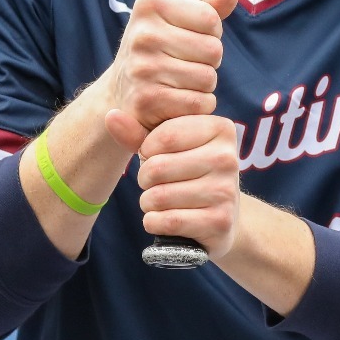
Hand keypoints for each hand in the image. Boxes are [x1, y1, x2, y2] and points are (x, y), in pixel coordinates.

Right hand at [98, 0, 240, 145]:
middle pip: (213, 49)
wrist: (119, 92)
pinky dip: (199, 105)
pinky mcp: (147, 100)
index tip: (194, 37)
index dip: (212, 32)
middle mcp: (143, 34)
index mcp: (150, 5)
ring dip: (204, 85)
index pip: (210, 18)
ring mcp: (143, 68)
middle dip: (210, 61)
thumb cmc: (157, 50)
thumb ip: (209, 6)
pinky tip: (180, 100)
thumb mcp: (176, 21)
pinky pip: (199, 102)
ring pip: (208, 78)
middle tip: (188, 63)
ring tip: (182, 81)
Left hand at [105, 112, 241, 258]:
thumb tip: (111, 116)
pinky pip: (167, 221)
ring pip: (159, 197)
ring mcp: (226, 192)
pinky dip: (155, 222)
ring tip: (161, 201)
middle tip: (156, 183)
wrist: (221, 216)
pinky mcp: (220, 222)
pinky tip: (164, 219)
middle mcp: (229, 158)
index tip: (157, 157)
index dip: (147, 150)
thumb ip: (138, 132)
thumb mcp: (167, 148)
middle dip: (145, 179)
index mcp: (221, 128)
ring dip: (148, 203)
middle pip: (158, 167)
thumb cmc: (188, 173)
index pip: (164, 136)